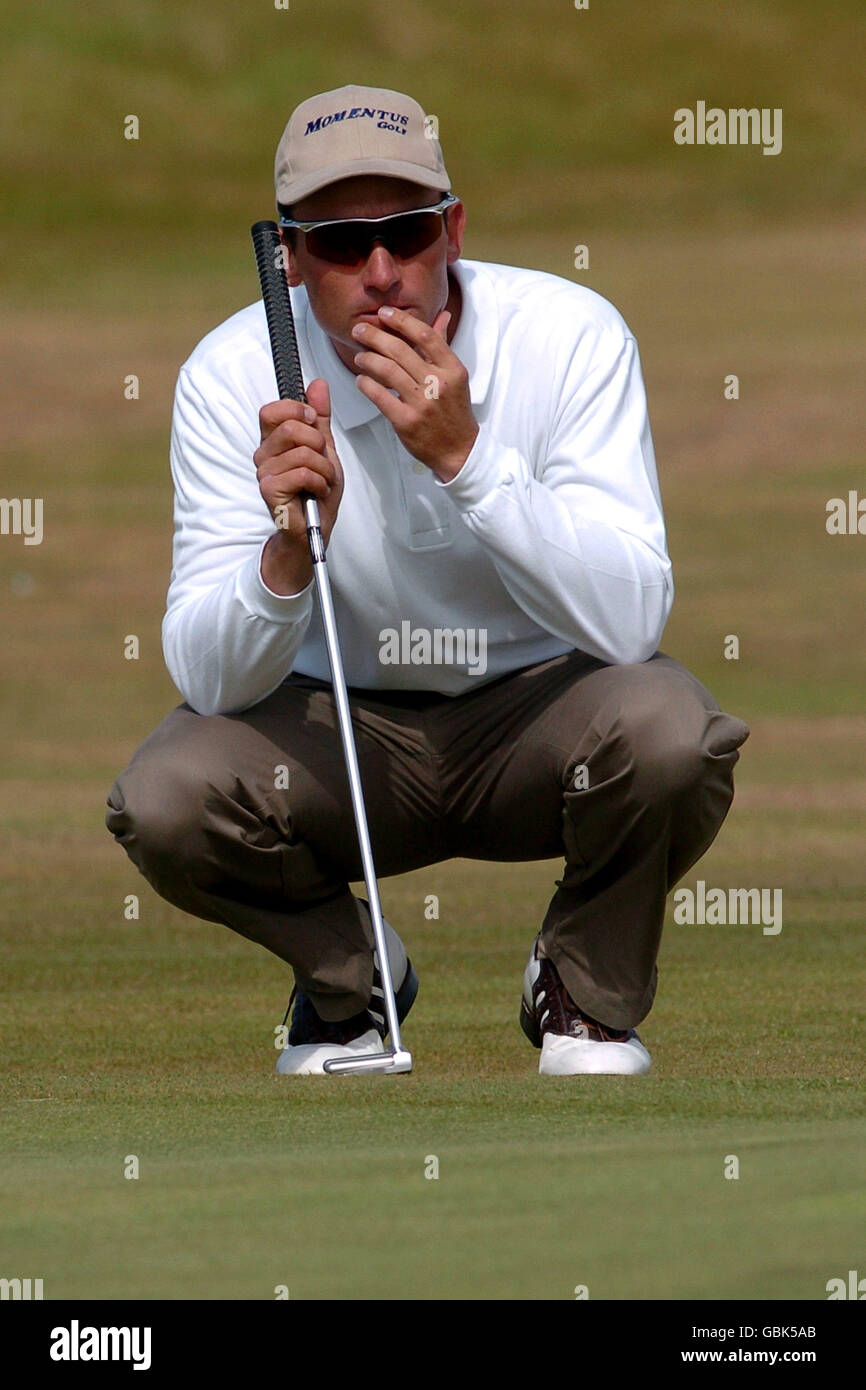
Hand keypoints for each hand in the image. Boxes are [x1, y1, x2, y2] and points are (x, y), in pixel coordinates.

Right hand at [254, 379, 342, 593]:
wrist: (316, 528)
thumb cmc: (317, 491)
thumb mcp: (325, 448)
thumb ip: (320, 417)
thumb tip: (317, 383)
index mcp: (273, 441)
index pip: (273, 409)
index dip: (297, 409)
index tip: (314, 421)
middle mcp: (263, 454)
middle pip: (291, 427)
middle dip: (318, 443)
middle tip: (323, 461)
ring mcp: (264, 472)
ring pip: (302, 451)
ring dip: (324, 468)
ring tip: (323, 481)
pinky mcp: (269, 490)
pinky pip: (302, 472)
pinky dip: (319, 481)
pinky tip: (318, 492)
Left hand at [351, 306, 478, 481]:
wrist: (458, 450)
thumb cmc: (454, 411)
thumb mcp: (454, 377)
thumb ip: (443, 346)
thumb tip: (443, 316)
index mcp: (452, 369)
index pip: (425, 335)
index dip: (401, 321)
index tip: (384, 313)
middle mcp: (438, 384)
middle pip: (401, 350)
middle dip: (375, 336)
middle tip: (360, 329)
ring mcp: (422, 404)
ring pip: (387, 371)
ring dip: (367, 359)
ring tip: (359, 357)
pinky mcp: (406, 422)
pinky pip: (380, 396)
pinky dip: (366, 385)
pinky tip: (361, 380)